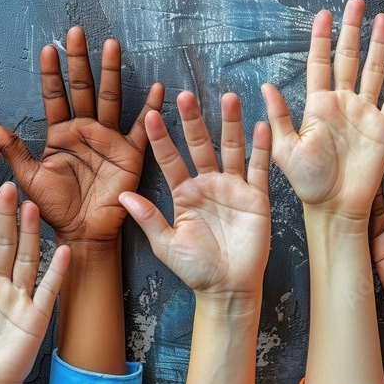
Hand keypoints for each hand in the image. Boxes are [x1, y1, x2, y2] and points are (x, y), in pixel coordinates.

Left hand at [0, 26, 164, 248]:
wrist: (82, 233)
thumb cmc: (54, 208)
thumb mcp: (29, 177)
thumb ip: (12, 150)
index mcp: (60, 134)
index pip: (54, 95)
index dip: (51, 74)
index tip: (47, 49)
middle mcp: (85, 130)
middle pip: (83, 87)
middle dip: (80, 60)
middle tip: (77, 32)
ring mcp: (109, 140)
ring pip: (110, 98)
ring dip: (111, 72)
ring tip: (112, 46)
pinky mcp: (130, 154)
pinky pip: (142, 129)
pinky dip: (150, 110)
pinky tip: (158, 89)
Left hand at [119, 92, 270, 296]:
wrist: (228, 288)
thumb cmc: (195, 269)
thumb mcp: (166, 244)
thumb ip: (148, 218)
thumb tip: (123, 196)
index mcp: (184, 193)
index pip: (170, 159)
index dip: (160, 139)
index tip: (149, 116)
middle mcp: (208, 184)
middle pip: (200, 145)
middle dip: (193, 121)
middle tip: (185, 95)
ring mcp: (233, 188)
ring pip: (232, 148)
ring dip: (230, 123)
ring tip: (228, 97)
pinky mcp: (256, 197)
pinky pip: (259, 168)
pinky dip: (261, 148)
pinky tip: (261, 126)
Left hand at [262, 0, 383, 226]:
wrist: (335, 206)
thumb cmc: (307, 183)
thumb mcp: (286, 149)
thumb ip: (279, 117)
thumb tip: (266, 86)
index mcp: (317, 105)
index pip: (319, 63)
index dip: (321, 39)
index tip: (324, 14)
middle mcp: (343, 104)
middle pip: (348, 58)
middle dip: (352, 30)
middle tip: (356, 3)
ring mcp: (364, 114)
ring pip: (373, 71)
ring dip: (378, 46)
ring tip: (383, 19)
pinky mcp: (383, 128)